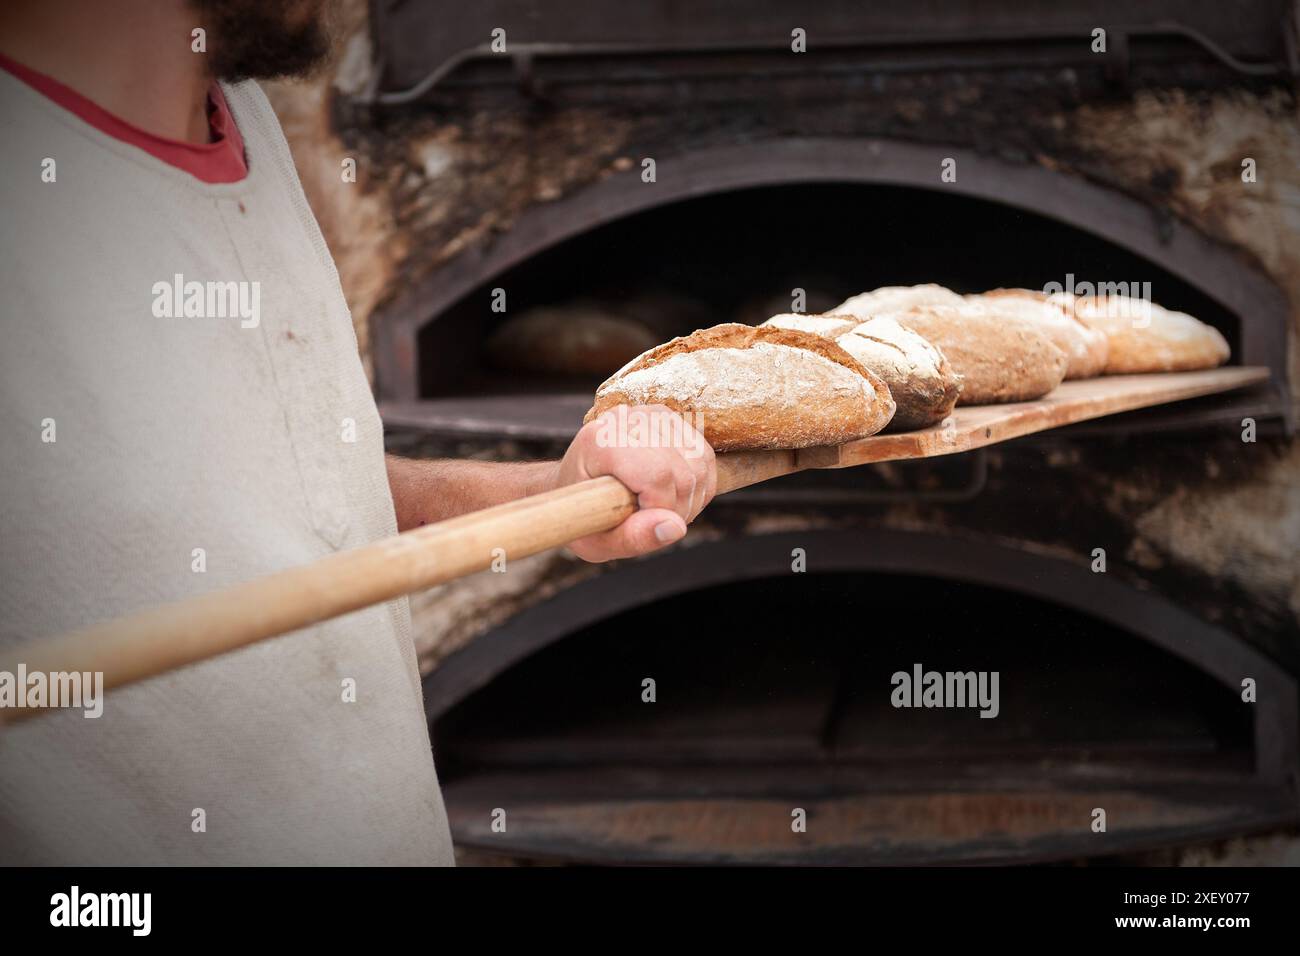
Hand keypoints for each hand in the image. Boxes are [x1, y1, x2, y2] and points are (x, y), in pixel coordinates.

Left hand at [554, 405, 716, 561]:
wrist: (577, 487)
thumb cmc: (582, 515)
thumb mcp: (596, 541)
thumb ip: (633, 538)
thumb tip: (675, 527)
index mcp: (599, 443)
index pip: (657, 474)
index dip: (663, 509)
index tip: (643, 524)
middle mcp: (625, 420)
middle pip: (683, 471)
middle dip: (679, 509)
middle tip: (653, 523)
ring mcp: (649, 415)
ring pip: (699, 463)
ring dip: (691, 499)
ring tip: (661, 510)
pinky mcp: (668, 419)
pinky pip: (705, 456)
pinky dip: (699, 485)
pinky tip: (674, 496)